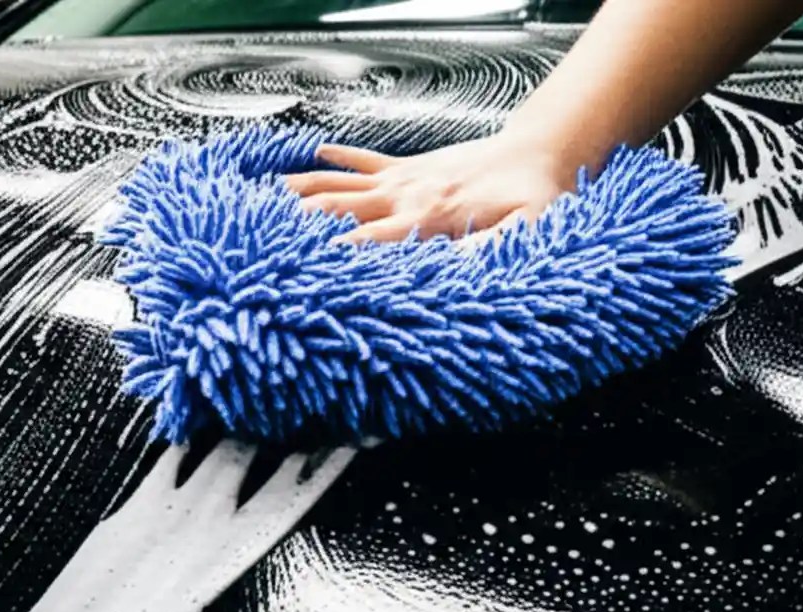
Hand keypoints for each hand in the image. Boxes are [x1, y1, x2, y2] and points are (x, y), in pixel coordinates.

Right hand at [285, 133, 578, 244]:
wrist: (540, 150)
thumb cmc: (535, 195)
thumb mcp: (523, 231)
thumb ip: (485, 250)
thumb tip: (448, 270)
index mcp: (427, 218)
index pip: (369, 240)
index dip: (334, 254)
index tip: (299, 267)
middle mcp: (406, 195)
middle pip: (341, 207)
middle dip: (301, 219)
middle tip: (262, 227)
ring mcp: (405, 178)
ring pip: (343, 181)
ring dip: (306, 187)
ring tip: (268, 192)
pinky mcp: (411, 166)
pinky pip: (366, 159)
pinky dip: (339, 156)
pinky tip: (316, 152)